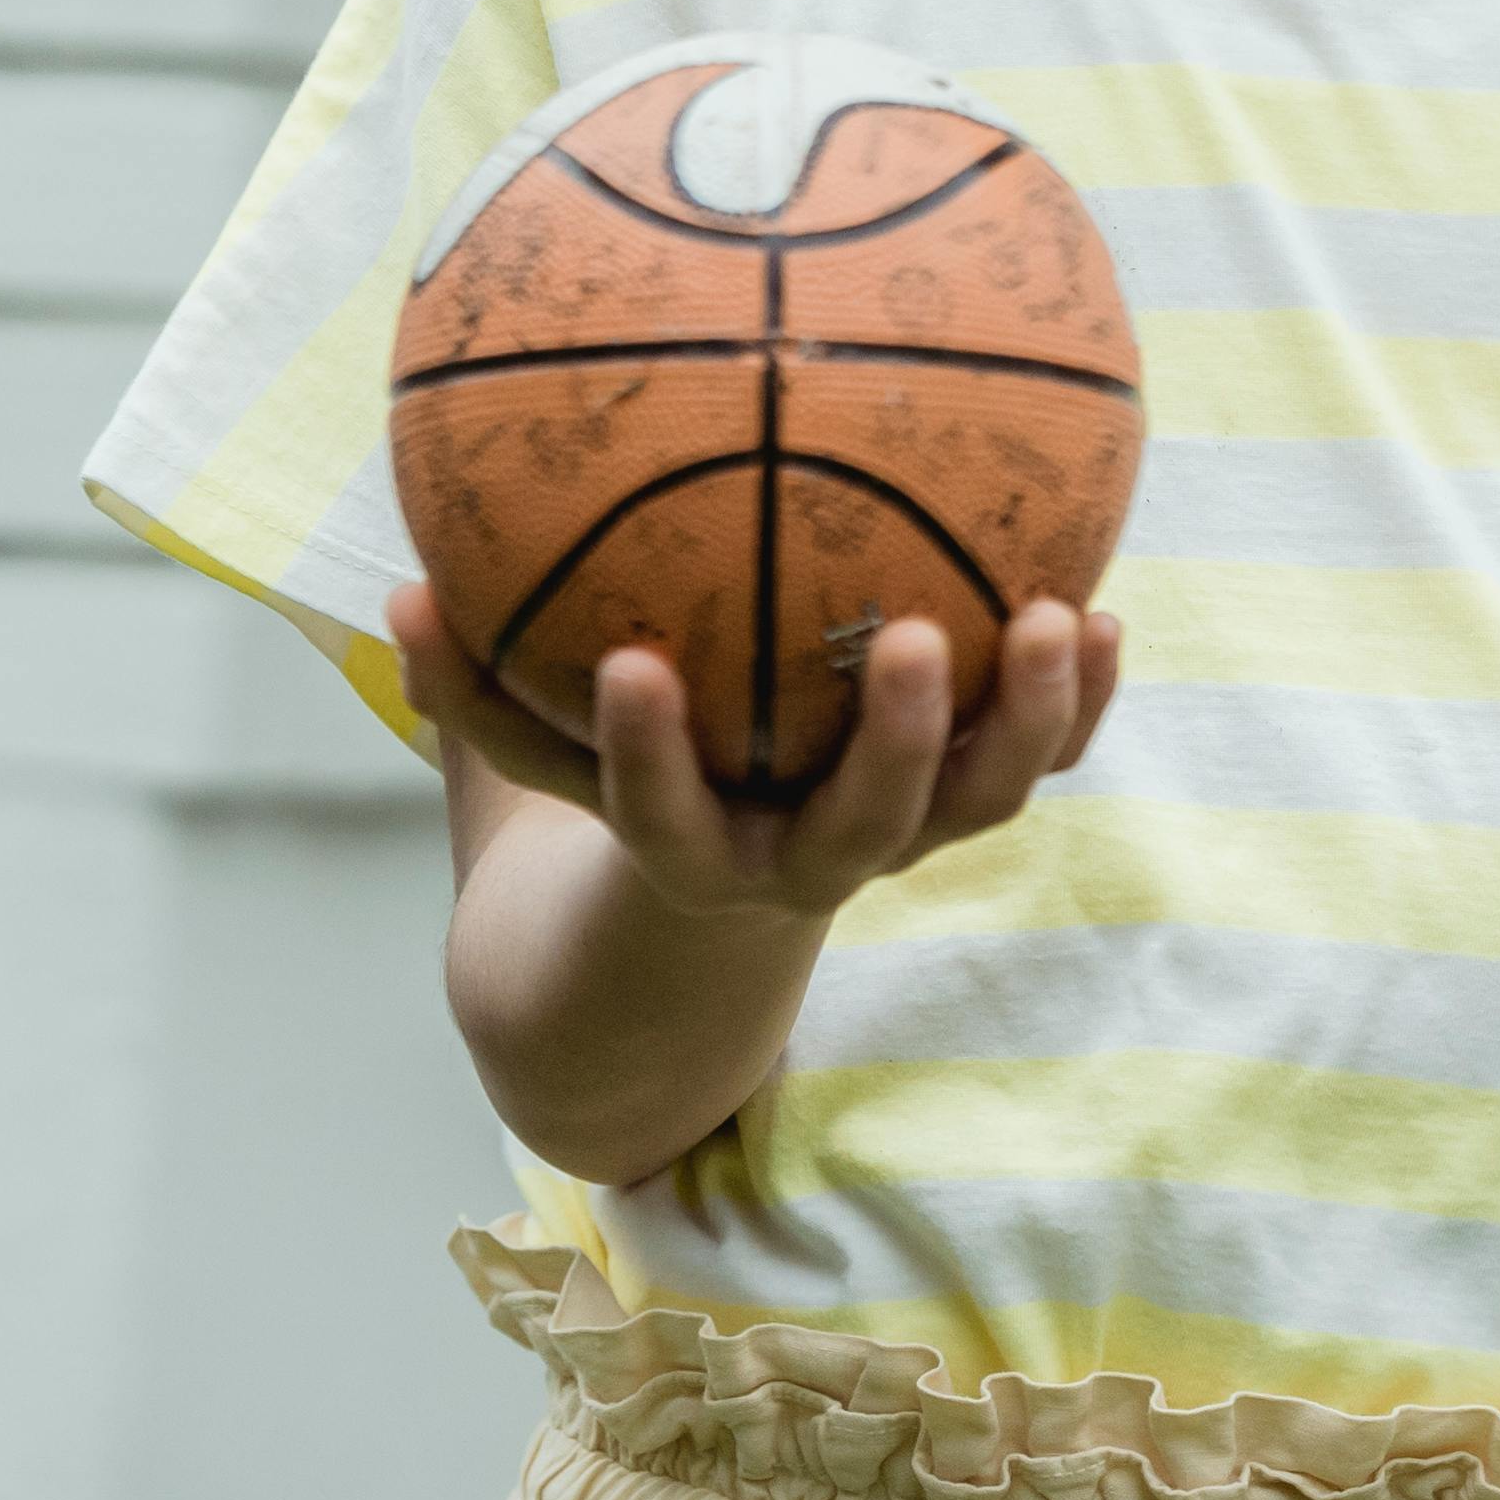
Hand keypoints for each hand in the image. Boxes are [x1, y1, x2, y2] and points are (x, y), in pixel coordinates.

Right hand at [384, 582, 1121, 917]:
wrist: (707, 912)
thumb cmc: (611, 791)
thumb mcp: (532, 762)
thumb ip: (472, 686)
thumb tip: (393, 586)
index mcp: (688, 854)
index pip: (657, 818)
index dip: (646, 755)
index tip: (628, 667)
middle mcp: (802, 861)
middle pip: (862, 828)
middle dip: (897, 743)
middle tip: (915, 637)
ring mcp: (895, 842)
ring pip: (976, 804)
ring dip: (1025, 716)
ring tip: (1056, 613)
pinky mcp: (961, 808)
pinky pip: (1033, 762)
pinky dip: (1075, 701)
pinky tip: (1105, 612)